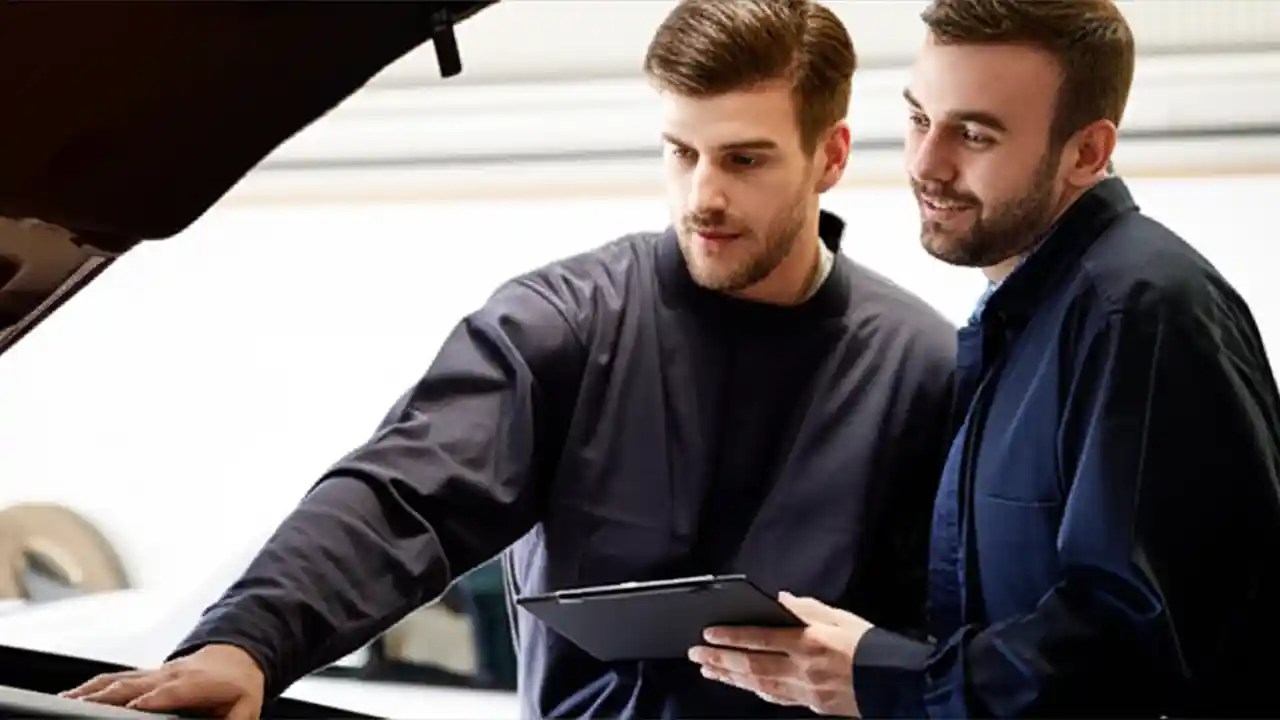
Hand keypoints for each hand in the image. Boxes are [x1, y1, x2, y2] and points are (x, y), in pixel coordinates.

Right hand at [61, 643, 265, 719]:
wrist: (236, 656)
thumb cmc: (240, 685)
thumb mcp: (246, 707)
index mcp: (195, 683)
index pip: (168, 692)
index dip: (149, 700)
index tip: (131, 709)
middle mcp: (170, 675)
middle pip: (134, 685)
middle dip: (107, 698)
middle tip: (78, 710)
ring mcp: (155, 673)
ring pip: (118, 681)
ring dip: (91, 692)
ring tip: (65, 703)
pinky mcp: (145, 675)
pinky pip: (114, 679)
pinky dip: (91, 688)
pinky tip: (71, 697)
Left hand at [689, 591, 872, 716]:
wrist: (894, 682)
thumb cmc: (868, 645)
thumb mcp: (840, 617)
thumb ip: (807, 608)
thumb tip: (779, 598)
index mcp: (811, 642)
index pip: (762, 638)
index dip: (732, 637)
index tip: (708, 633)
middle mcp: (803, 669)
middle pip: (752, 665)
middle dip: (720, 659)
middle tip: (696, 653)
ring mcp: (805, 690)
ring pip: (758, 685)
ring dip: (730, 676)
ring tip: (708, 668)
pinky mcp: (810, 703)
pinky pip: (774, 697)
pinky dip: (753, 689)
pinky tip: (739, 683)